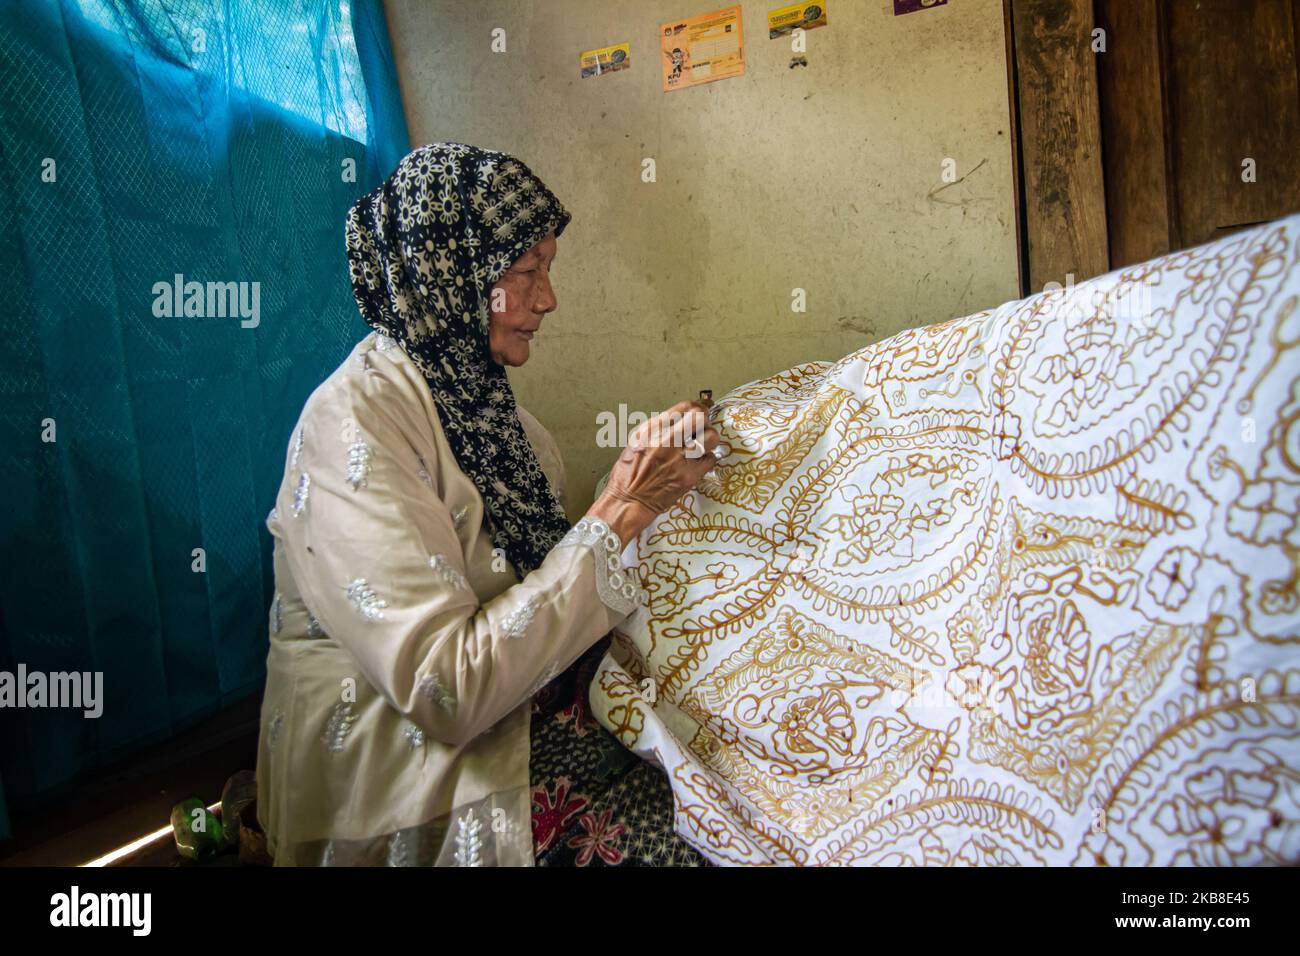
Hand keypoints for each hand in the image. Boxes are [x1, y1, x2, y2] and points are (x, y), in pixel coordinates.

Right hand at [588, 399, 720, 545]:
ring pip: (711, 437)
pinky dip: (706, 460)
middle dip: (705, 419)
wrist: (627, 502)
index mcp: (652, 430)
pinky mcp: (689, 476)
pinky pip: (710, 460)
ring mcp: (679, 459)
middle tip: (704, 426)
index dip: (697, 406)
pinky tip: (697, 463)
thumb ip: (657, 429)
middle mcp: (666, 441)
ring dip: (709, 439)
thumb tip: (679, 419)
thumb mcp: (636, 442)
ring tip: (702, 445)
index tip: (701, 409)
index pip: (684, 407)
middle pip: (700, 417)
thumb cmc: (628, 475)